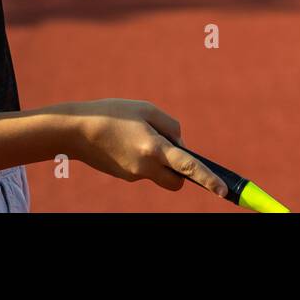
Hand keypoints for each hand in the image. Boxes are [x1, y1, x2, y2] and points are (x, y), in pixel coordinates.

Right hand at [66, 99, 228, 197]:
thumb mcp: (147, 109)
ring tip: (136, 134)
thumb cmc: (114, 113)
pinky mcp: (124, 176)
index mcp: (154, 148)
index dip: (208, 178)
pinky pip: (143, 169)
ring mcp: (134, 175)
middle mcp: (145, 167)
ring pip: (158, 173)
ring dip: (158, 159)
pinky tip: (125, 141)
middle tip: (170, 148)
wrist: (76, 130)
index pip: (188, 167)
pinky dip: (143, 158)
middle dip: (182, 172)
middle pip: (177, 181)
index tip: (223, 190)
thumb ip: (170, 127)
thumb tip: (181, 146)